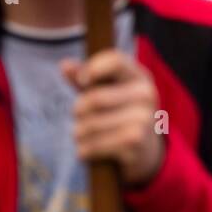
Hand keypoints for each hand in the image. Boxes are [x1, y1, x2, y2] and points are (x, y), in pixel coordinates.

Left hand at [63, 51, 164, 187]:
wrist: (146, 152)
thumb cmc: (121, 116)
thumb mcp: (108, 93)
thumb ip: (86, 79)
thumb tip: (65, 65)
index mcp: (140, 77)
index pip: (116, 60)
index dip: (92, 68)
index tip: (82, 81)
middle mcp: (146, 94)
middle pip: (94, 98)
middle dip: (78, 111)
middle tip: (80, 118)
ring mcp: (143, 119)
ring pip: (89, 125)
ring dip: (78, 134)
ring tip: (85, 137)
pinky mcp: (135, 142)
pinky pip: (93, 145)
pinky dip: (84, 151)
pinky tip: (89, 151)